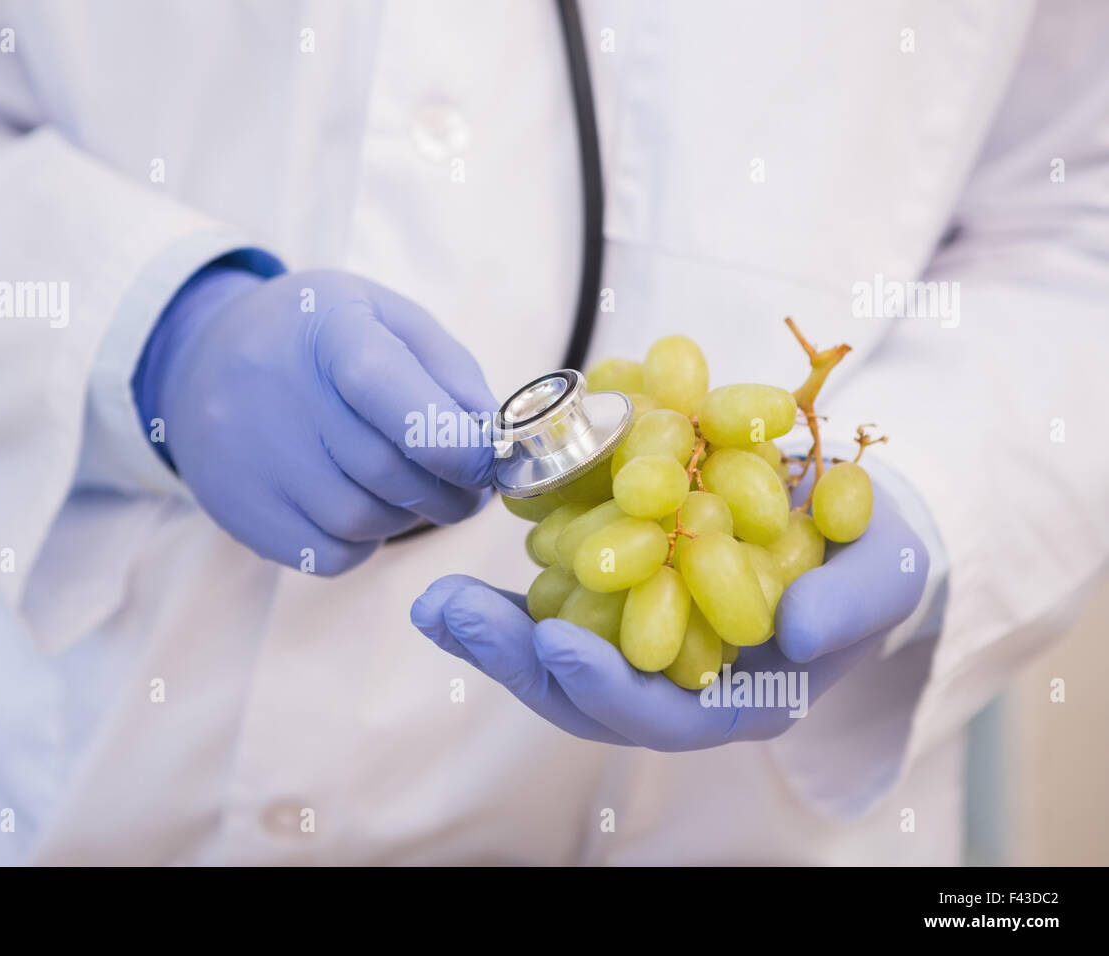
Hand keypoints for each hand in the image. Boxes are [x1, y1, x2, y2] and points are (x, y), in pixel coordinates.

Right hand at [138, 260, 496, 573]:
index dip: (453, 441)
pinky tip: (361, 506)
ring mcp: (249, 456)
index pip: (389, 391)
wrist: (203, 361)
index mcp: (327, 329)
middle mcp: (276, 392)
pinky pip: (330, 555)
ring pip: (362, 521)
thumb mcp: (390, 321)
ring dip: (408, 517)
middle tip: (470, 489)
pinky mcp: (239, 511)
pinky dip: (365, 543)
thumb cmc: (323, 341)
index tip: (488, 461)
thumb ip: (452, 374)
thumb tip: (495, 444)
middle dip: (451, 491)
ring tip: (411, 490)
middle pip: (387, 470)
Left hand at [410, 482, 927, 748]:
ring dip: (492, 636)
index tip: (554, 645)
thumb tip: (795, 635)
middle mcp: (683, 691)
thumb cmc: (870, 557)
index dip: (609, 688)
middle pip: (589, 698)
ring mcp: (644, 654)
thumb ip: (853, 604)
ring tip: (433, 602)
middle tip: (449, 614)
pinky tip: (452, 583)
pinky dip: (503, 605)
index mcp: (744, 701)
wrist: (847, 534)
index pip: (666, 717)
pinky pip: (553, 619)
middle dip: (516, 662)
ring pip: (557, 665)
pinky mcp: (618, 612)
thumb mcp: (885, 571)